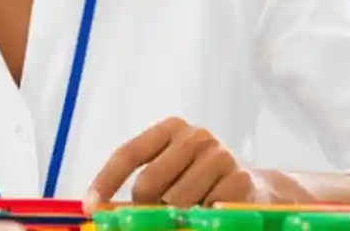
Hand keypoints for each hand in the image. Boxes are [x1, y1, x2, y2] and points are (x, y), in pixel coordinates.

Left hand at [85, 117, 310, 209]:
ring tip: (190, 214)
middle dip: (144, 209)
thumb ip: (142, 186)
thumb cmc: (202, 183)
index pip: (128, 154)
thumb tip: (103, 209)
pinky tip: (210, 215)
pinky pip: (204, 212)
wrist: (258, 190)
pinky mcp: (240, 179)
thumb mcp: (172, 175)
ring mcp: (220, 155)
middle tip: (154, 220)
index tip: (91, 207)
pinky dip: (201, 222)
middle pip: (147, 183)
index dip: (105, 182)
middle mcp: (195, 136)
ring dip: (176, 219)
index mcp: (171, 129)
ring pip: (175, 203)